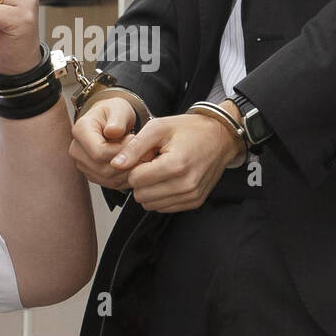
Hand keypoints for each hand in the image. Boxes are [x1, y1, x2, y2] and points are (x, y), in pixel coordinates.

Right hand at [70, 96, 153, 191]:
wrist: (111, 121)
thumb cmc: (115, 113)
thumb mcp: (119, 109)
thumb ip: (117, 119)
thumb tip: (112, 131)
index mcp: (80, 130)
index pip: (99, 152)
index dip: (120, 151)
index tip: (134, 140)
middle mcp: (77, 149)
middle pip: (102, 168)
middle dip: (126, 163)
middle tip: (143, 153)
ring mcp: (82, 163)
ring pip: (107, 178)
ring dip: (127, 172)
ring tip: (141, 158)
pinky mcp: (91, 173)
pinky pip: (110, 183)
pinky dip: (125, 178)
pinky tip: (135, 166)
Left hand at [109, 112, 240, 212]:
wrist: (220, 137)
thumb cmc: (189, 129)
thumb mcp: (158, 127)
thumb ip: (134, 147)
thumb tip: (115, 164)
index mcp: (175, 165)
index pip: (135, 179)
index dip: (135, 166)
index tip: (145, 155)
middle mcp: (185, 185)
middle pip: (141, 195)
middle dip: (141, 179)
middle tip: (153, 162)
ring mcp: (191, 196)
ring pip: (150, 205)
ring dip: (150, 189)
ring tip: (161, 170)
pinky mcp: (194, 202)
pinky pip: (164, 208)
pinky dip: (161, 195)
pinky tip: (169, 178)